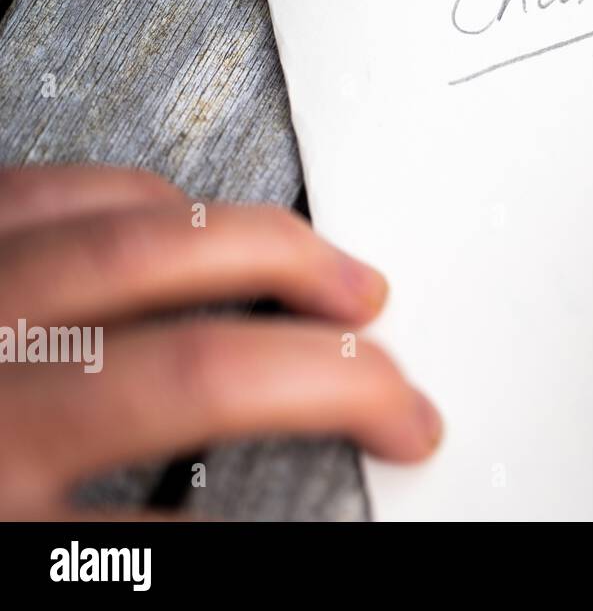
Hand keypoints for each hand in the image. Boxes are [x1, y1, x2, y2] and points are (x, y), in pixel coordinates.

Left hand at [0, 166, 438, 518]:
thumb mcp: (8, 570)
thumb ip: (121, 558)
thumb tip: (242, 532)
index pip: (174, 535)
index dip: (294, 525)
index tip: (367, 487)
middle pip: (192, 369)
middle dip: (325, 373)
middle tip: (390, 386)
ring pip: (134, 245)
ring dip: (267, 254)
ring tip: (337, 275)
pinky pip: (50, 188)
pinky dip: (142, 194)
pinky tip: (190, 210)